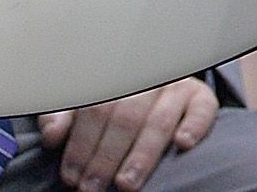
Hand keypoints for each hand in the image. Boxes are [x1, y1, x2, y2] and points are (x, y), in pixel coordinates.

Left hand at [36, 77, 216, 189]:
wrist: (149, 79)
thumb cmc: (110, 98)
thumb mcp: (81, 101)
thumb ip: (64, 115)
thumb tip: (53, 135)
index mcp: (113, 76)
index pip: (95, 110)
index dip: (81, 146)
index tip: (71, 176)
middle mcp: (146, 78)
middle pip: (126, 118)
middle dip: (106, 157)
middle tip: (93, 187)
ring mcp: (175, 85)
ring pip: (158, 120)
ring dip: (141, 155)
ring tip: (125, 183)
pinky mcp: (199, 96)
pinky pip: (203, 108)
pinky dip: (195, 125)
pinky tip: (182, 143)